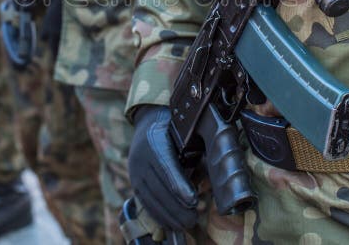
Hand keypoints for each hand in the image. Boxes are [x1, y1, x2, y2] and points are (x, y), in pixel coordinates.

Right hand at [128, 105, 197, 231]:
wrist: (147, 122)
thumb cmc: (173, 128)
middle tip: (193, 219)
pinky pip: (144, 202)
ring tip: (185, 225)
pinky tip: (170, 223)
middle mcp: (141, 156)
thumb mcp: (184, 132)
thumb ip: (195, 149)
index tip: (193, 200)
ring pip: (151, 198)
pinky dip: (158, 215)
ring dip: (169, 215)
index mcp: (156, 140)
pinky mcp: (134, 181)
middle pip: (159, 187)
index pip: (167, 167)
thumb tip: (215, 167)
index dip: (180, 186)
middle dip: (177, 207)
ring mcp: (135, 170)